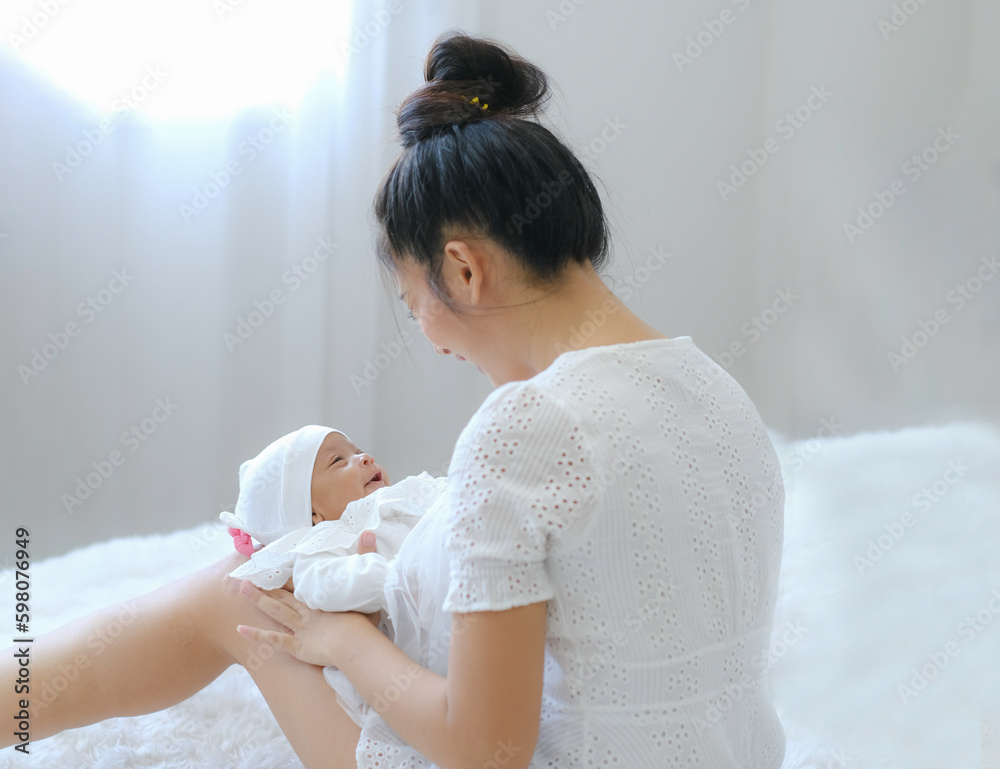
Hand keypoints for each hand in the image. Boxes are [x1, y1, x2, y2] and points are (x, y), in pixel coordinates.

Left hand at [236, 529, 381, 665]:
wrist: (355, 644)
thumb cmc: (363, 621)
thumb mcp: (367, 587)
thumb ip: (367, 557)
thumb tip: (369, 532)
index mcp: (321, 599)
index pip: (302, 585)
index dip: (289, 577)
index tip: (277, 567)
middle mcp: (307, 612)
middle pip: (285, 597)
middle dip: (269, 586)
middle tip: (252, 575)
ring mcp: (300, 629)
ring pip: (276, 612)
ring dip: (259, 600)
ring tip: (243, 589)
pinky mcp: (297, 647)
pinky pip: (273, 640)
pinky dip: (257, 635)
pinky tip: (240, 629)